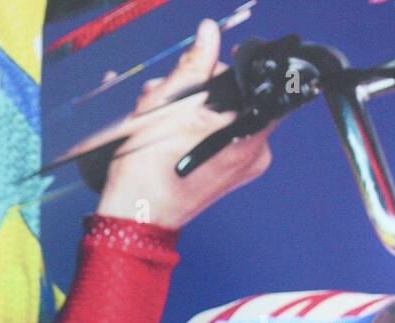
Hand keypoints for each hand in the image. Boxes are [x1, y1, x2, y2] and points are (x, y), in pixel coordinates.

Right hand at [84, 18, 274, 229]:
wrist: (134, 217)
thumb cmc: (149, 171)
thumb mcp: (168, 106)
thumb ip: (194, 65)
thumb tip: (208, 34)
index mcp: (250, 133)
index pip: (260, 83)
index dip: (235, 67)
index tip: (212, 64)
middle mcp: (253, 152)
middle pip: (239, 100)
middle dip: (202, 88)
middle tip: (170, 90)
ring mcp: (239, 168)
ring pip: (223, 118)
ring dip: (192, 108)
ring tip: (159, 113)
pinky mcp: (223, 177)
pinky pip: (216, 139)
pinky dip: (194, 129)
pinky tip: (168, 130)